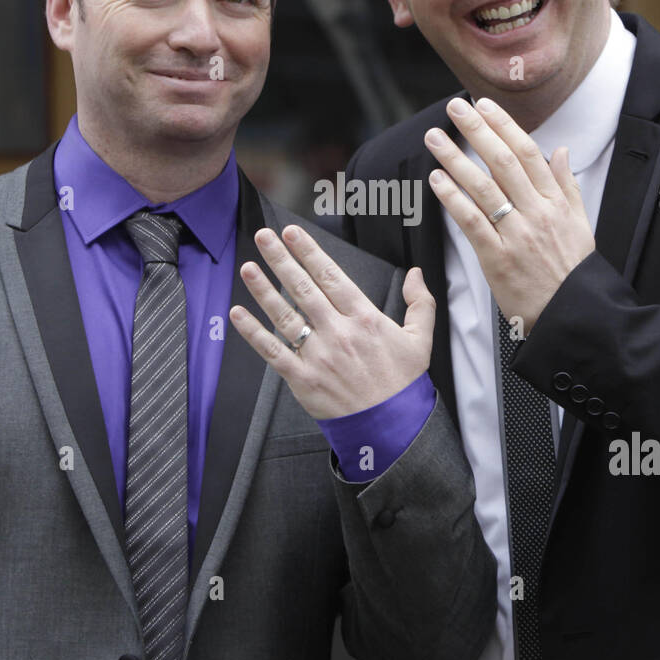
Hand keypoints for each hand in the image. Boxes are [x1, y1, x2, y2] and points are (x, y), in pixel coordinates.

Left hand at [228, 224, 434, 419]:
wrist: (392, 427)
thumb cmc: (402, 384)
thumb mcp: (421, 339)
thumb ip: (419, 302)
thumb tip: (415, 273)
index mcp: (364, 319)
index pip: (331, 276)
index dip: (309, 252)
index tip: (293, 233)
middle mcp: (339, 332)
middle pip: (303, 288)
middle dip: (281, 259)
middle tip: (264, 237)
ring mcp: (318, 355)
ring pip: (285, 315)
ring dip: (263, 289)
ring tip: (248, 267)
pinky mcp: (303, 378)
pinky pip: (273, 351)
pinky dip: (253, 332)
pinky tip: (238, 315)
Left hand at [425, 96, 594, 333]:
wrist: (572, 314)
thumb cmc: (573, 272)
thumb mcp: (580, 224)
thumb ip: (567, 185)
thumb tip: (560, 150)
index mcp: (556, 202)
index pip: (528, 152)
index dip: (504, 126)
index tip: (484, 105)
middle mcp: (537, 212)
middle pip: (503, 161)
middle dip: (476, 130)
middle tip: (454, 107)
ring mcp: (517, 234)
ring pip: (483, 187)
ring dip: (455, 158)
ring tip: (434, 138)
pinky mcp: (498, 257)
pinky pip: (472, 221)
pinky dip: (453, 198)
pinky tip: (437, 179)